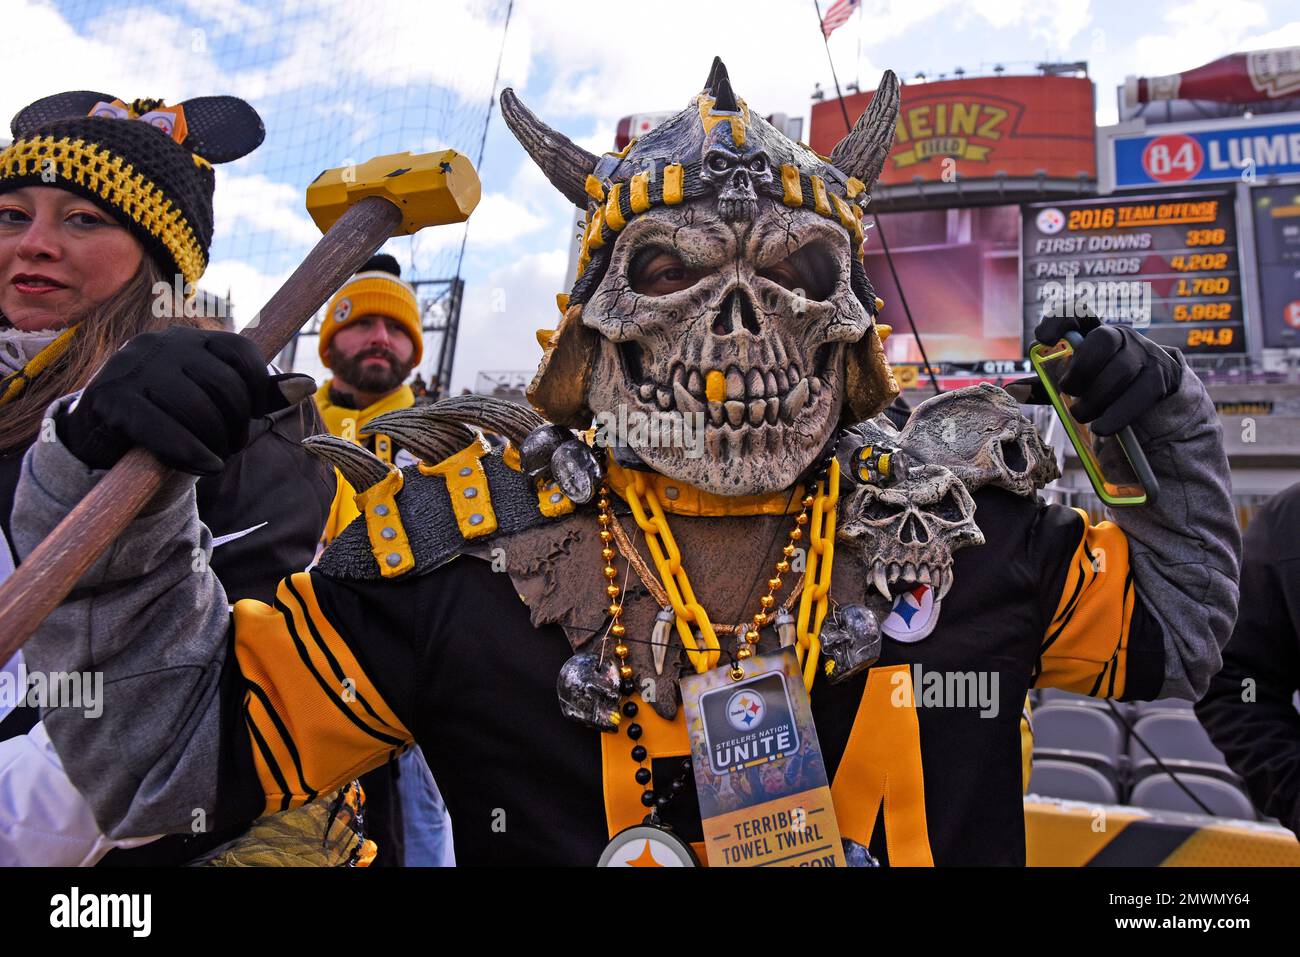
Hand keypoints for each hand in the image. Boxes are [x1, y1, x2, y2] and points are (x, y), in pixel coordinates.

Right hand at [58, 327, 315, 474]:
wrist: (101, 435)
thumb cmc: (171, 416)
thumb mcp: (215, 401)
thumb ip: (258, 393)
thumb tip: (307, 384)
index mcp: (190, 338)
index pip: (241, 351)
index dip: (259, 388)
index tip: (254, 414)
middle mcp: (160, 344)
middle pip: (223, 384)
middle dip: (238, 423)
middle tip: (233, 445)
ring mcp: (131, 368)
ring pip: (195, 408)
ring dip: (216, 442)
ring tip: (217, 456)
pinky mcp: (110, 398)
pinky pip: (162, 428)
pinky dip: (191, 452)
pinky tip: (205, 465)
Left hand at [1034, 314, 1181, 435]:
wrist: (1152, 392)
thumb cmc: (1102, 383)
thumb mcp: (1074, 380)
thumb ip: (1045, 384)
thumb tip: (1011, 390)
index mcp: (1094, 332)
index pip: (1078, 313)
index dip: (1060, 320)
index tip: (1044, 339)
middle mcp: (1122, 336)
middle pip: (1103, 340)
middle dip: (1082, 368)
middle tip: (1069, 390)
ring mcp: (1145, 354)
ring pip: (1120, 371)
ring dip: (1095, 398)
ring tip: (1082, 414)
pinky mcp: (1160, 378)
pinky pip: (1139, 395)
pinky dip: (1116, 415)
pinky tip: (1102, 428)